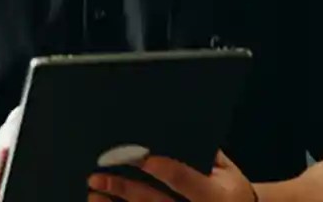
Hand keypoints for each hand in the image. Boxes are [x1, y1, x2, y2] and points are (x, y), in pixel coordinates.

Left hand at [88, 150, 255, 201]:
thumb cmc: (228, 187)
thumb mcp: (226, 169)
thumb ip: (203, 151)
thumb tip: (173, 128)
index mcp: (214, 196)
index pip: (185, 181)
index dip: (164, 170)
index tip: (143, 158)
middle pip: (155, 201)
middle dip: (125, 189)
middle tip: (98, 177)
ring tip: (94, 194)